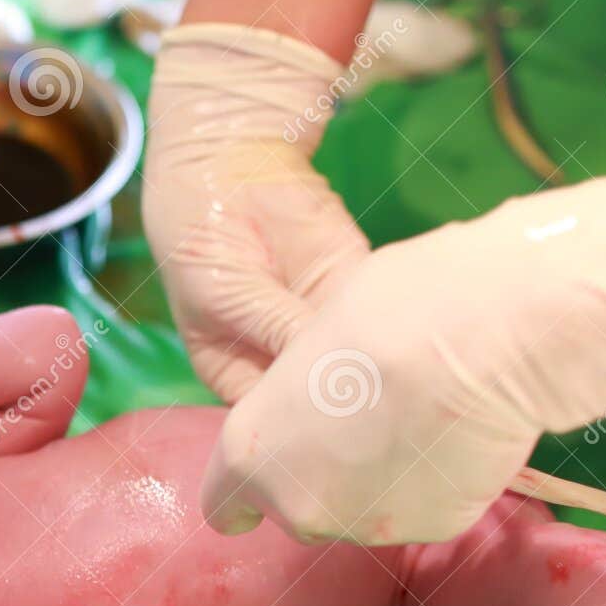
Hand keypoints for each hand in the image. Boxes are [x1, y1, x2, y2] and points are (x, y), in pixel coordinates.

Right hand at [143, 23, 369, 401]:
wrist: (228, 165)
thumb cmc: (205, 242)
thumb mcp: (230, 295)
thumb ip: (277, 332)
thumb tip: (326, 376)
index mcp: (238, 377)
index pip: (272, 426)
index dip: (298, 437)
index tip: (330, 441)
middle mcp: (281, 363)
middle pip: (317, 403)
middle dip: (341, 409)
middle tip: (369, 411)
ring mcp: (319, 328)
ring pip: (351, 364)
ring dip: (371, 370)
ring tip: (389, 375)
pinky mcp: (352, 292)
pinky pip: (376, 319)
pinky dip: (390, 328)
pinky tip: (400, 336)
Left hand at [200, 155, 605, 543]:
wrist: (483, 340)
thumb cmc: (388, 311)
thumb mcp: (317, 335)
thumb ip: (301, 386)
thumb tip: (318, 389)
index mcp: (253, 453)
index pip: (225, 503)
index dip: (245, 490)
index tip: (264, 478)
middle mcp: (301, 506)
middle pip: (301, 507)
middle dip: (323, 476)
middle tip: (363, 420)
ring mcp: (368, 525)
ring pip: (366, 511)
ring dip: (381, 480)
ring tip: (419, 419)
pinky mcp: (433, 528)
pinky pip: (428, 507)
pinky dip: (437, 481)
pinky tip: (455, 433)